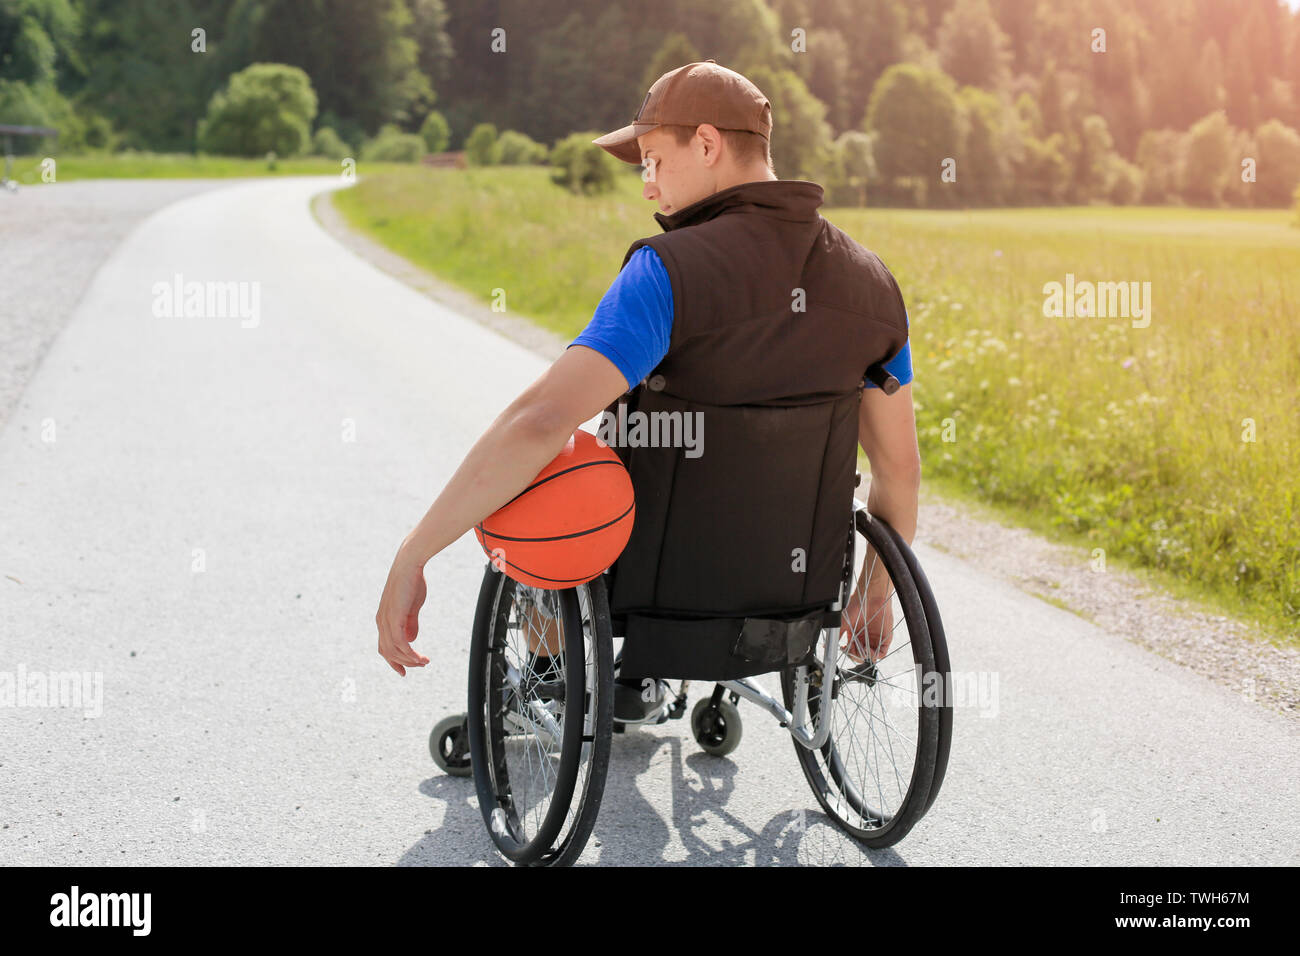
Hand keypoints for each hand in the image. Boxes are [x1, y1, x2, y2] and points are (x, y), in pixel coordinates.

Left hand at [376, 543, 429, 675]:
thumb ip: (410, 623)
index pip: (385, 647)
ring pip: (394, 650)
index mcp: (384, 619)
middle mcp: (382, 622)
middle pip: (388, 652)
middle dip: (404, 663)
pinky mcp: (394, 618)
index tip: (405, 672)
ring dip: (409, 660)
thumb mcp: (412, 606)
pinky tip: (420, 657)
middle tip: (421, 665)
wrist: (409, 565)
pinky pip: (400, 643)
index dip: (394, 661)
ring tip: (424, 662)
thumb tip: (411, 639)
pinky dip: (410, 653)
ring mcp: (386, 620)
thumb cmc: (412, 582)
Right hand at [839, 582, 893, 664]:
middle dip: (855, 656)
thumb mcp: (844, 622)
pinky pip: (881, 653)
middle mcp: (865, 639)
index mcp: (855, 636)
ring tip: (861, 650)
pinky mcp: (885, 639)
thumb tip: (827, 645)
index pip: (852, 651)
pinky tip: (868, 650)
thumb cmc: (857, 605)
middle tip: (852, 650)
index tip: (844, 649)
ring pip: (870, 656)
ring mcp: (875, 639)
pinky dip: (875, 655)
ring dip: (864, 657)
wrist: (871, 597)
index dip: (848, 653)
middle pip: (861, 656)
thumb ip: (837, 635)